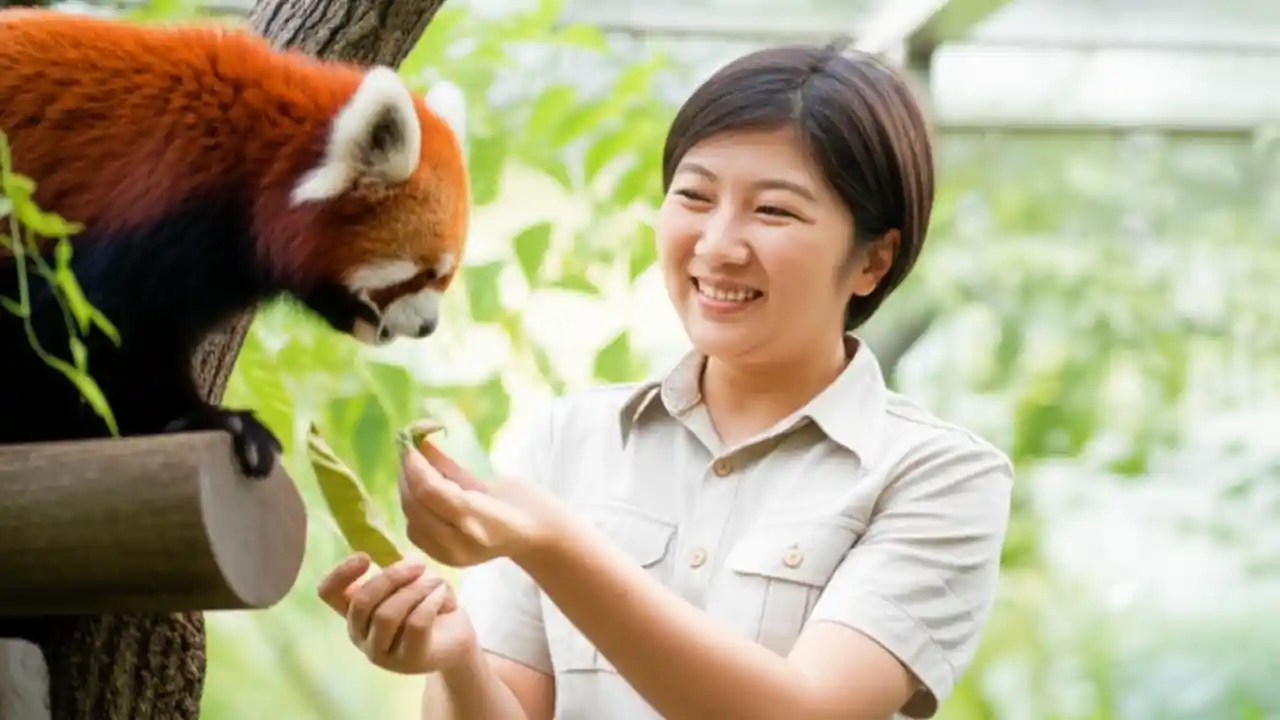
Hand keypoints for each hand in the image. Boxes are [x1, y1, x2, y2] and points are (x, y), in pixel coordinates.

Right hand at [317, 553, 476, 674]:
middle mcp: (360, 635)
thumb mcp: (408, 586)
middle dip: (391, 577)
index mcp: (354, 612)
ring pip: (386, 615)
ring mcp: (382, 653)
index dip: (341, 573)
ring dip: (414, 590)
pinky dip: (430, 602)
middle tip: (419, 565)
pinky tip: (442, 594)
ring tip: (436, 581)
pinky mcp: (409, 660)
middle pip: (361, 602)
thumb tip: (403, 563)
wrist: (455, 643)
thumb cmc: (427, 609)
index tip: (365, 557)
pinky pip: (415, 625)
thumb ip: (395, 576)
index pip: (328, 594)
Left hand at [398, 440, 569, 567]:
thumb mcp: (491, 478)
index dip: (414, 464)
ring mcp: (451, 556)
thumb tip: (421, 441)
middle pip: (416, 506)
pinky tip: (421, 493)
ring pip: (411, 519)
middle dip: (407, 474)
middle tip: (408, 449)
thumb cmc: (525, 502)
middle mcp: (461, 542)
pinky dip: (413, 509)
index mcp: (479, 519)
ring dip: (407, 490)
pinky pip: (415, 531)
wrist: (539, 538)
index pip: (430, 491)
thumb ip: (452, 466)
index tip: (409, 441)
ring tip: (414, 467)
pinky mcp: (444, 559)